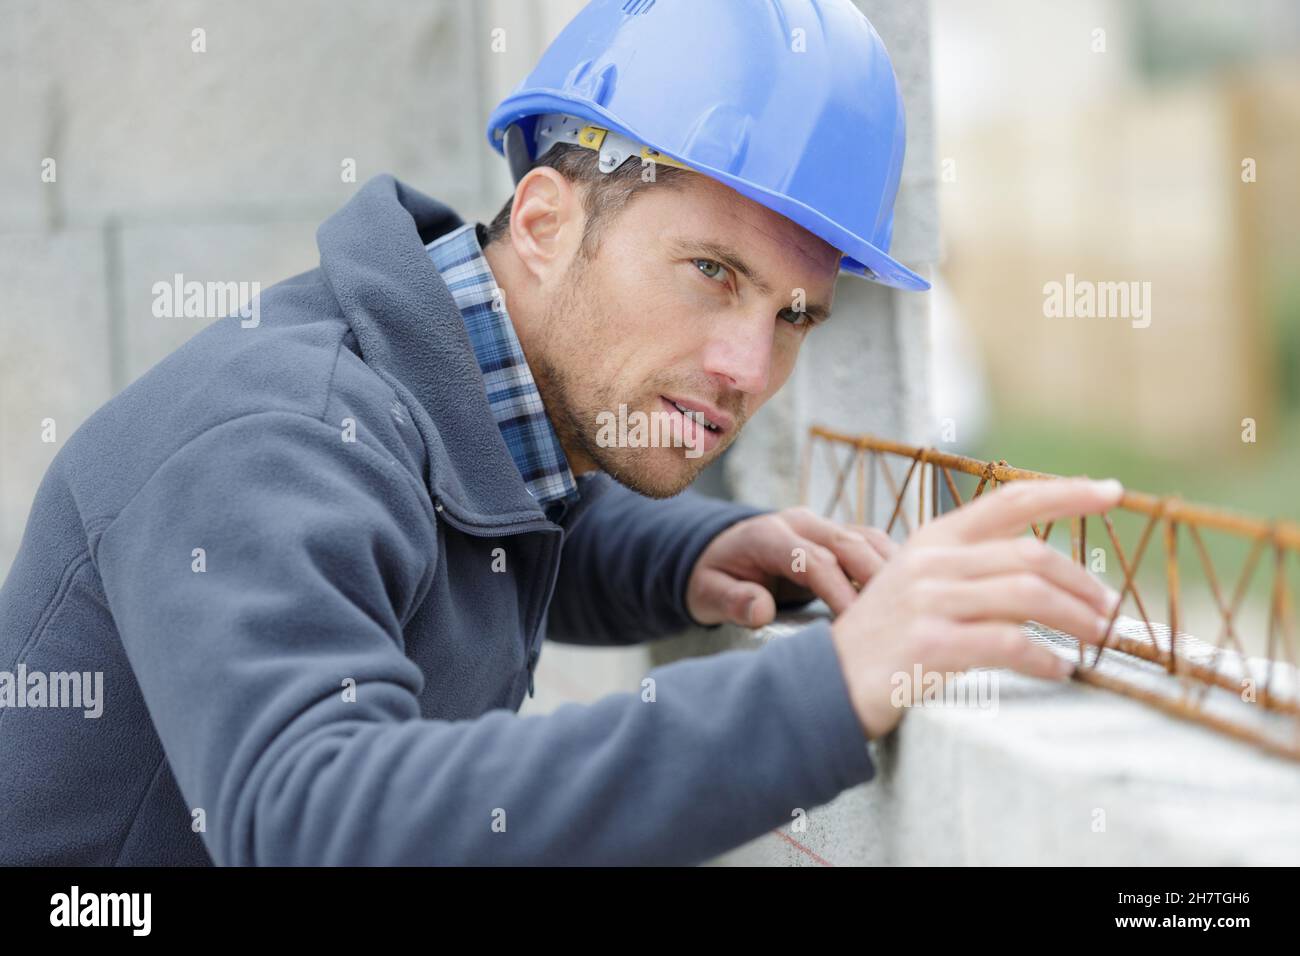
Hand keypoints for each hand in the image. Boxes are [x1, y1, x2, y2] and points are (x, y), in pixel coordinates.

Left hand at [686, 506, 898, 627]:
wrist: (718, 552)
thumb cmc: (714, 577)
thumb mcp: (706, 593)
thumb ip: (731, 600)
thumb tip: (759, 610)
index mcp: (767, 535)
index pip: (813, 561)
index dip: (839, 592)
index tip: (856, 625)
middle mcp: (799, 523)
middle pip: (849, 544)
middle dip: (877, 581)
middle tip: (900, 618)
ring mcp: (821, 525)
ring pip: (868, 539)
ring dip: (892, 570)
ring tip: (913, 607)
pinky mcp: (838, 534)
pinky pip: (873, 543)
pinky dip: (893, 565)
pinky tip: (909, 593)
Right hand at [830, 477, 1124, 739]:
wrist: (828, 682)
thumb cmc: (885, 636)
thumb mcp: (918, 581)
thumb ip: (968, 563)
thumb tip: (1042, 563)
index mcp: (933, 539)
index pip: (1009, 501)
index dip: (1066, 492)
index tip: (1113, 490)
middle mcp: (931, 562)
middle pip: (1031, 556)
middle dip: (1082, 582)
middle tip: (1108, 609)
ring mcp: (929, 602)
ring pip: (1028, 598)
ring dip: (1076, 619)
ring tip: (1097, 638)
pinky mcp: (930, 645)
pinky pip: (1008, 645)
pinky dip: (1045, 659)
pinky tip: (1058, 670)